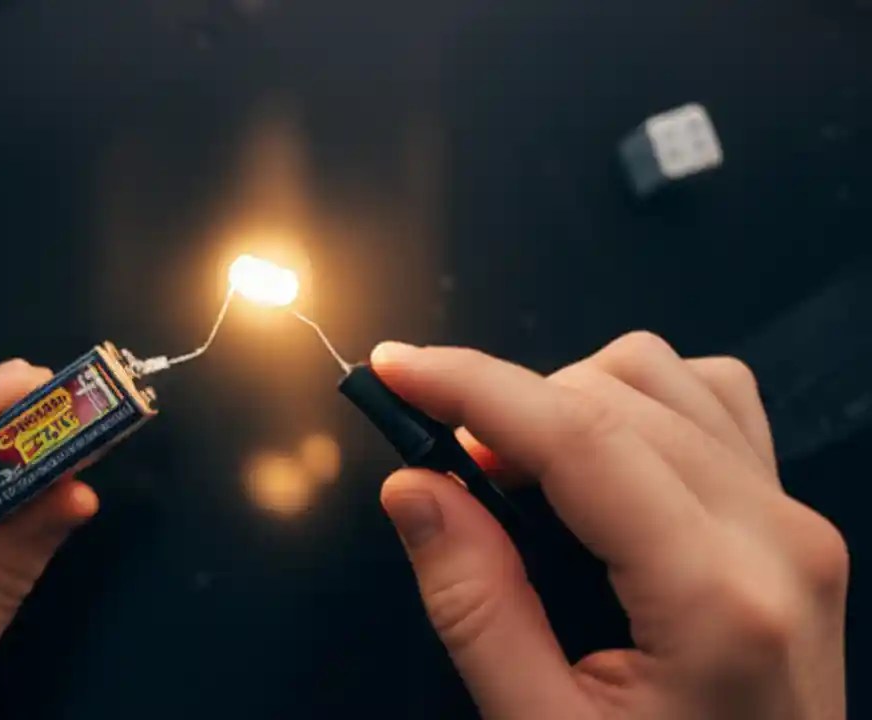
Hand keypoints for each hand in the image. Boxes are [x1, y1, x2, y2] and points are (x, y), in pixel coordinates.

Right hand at [372, 332, 847, 719]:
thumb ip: (474, 606)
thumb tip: (413, 488)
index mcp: (717, 599)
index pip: (578, 437)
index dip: (470, 385)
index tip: (396, 370)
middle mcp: (775, 541)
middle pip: (616, 392)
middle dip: (506, 406)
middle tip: (443, 468)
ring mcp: (793, 526)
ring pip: (666, 377)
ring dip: (569, 400)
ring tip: (515, 472)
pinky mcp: (789, 525)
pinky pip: (712, 404)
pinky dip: (634, 406)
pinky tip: (593, 462)